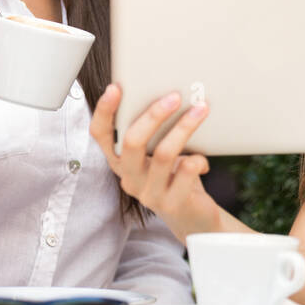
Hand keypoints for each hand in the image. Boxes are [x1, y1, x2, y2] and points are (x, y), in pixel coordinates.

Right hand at [88, 84, 219, 235]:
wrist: (193, 217)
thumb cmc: (175, 176)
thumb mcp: (160, 153)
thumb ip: (158, 133)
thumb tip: (173, 96)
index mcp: (121, 161)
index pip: (101, 135)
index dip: (104, 111)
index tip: (116, 87)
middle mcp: (129, 178)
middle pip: (132, 142)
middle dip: (154, 115)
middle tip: (175, 96)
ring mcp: (149, 194)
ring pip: (163, 154)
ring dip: (184, 128)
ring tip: (201, 109)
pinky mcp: (172, 204)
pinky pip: (185, 173)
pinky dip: (197, 160)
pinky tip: (203, 160)